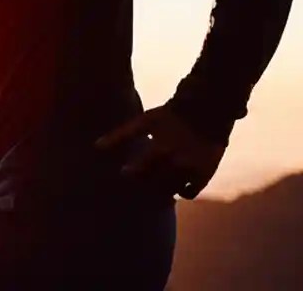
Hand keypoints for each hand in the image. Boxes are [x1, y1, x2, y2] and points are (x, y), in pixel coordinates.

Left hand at [95, 106, 225, 199]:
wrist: (206, 110)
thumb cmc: (170, 115)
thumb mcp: (145, 121)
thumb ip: (121, 135)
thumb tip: (96, 147)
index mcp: (160, 148)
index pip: (139, 172)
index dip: (131, 174)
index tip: (126, 172)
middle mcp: (177, 162)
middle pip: (154, 185)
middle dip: (145, 187)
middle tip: (141, 184)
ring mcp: (192, 170)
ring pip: (171, 192)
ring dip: (161, 193)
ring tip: (155, 189)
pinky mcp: (205, 174)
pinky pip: (190, 193)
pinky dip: (181, 192)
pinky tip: (175, 187)